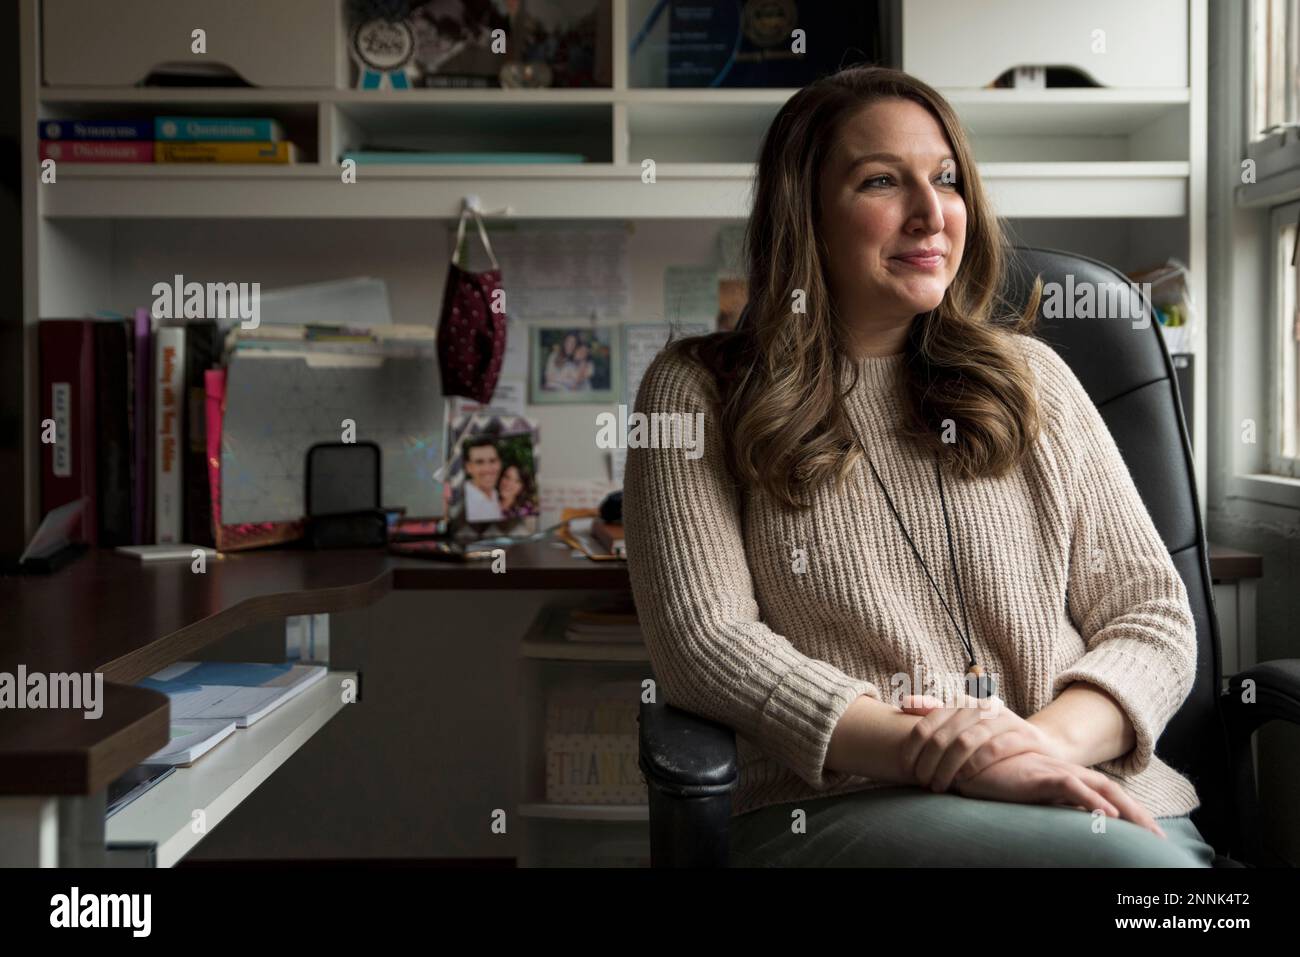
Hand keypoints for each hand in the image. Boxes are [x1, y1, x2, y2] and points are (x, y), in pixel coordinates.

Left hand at [899, 693, 1071, 793]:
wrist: (1041, 743)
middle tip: (921, 781)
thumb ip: (934, 712)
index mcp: (964, 703)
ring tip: (938, 784)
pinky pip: (993, 749)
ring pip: (966, 741)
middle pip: (944, 734)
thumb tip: (903, 703)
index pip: (928, 721)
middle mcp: (982, 706)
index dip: (913, 745)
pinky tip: (963, 779)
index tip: (905, 767)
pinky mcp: (1023, 735)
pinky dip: (974, 765)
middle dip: (928, 760)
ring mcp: (1004, 719)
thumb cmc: (993, 735)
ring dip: (947, 766)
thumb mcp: (964, 722)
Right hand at [952, 750, 1166, 838]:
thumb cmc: (996, 777)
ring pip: (1103, 788)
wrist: (969, 760)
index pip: (1107, 793)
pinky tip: (1108, 815)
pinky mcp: (1041, 775)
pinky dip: (1093, 801)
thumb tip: (1070, 823)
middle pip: (1114, 791)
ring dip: (1129, 810)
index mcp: (1066, 776)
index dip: (1130, 812)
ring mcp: (1055, 771)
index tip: (1148, 834)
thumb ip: (1050, 803)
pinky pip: (1073, 788)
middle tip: (1161, 840)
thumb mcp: (1028, 795)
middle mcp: (1067, 772)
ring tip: (1148, 833)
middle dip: (1140, 815)